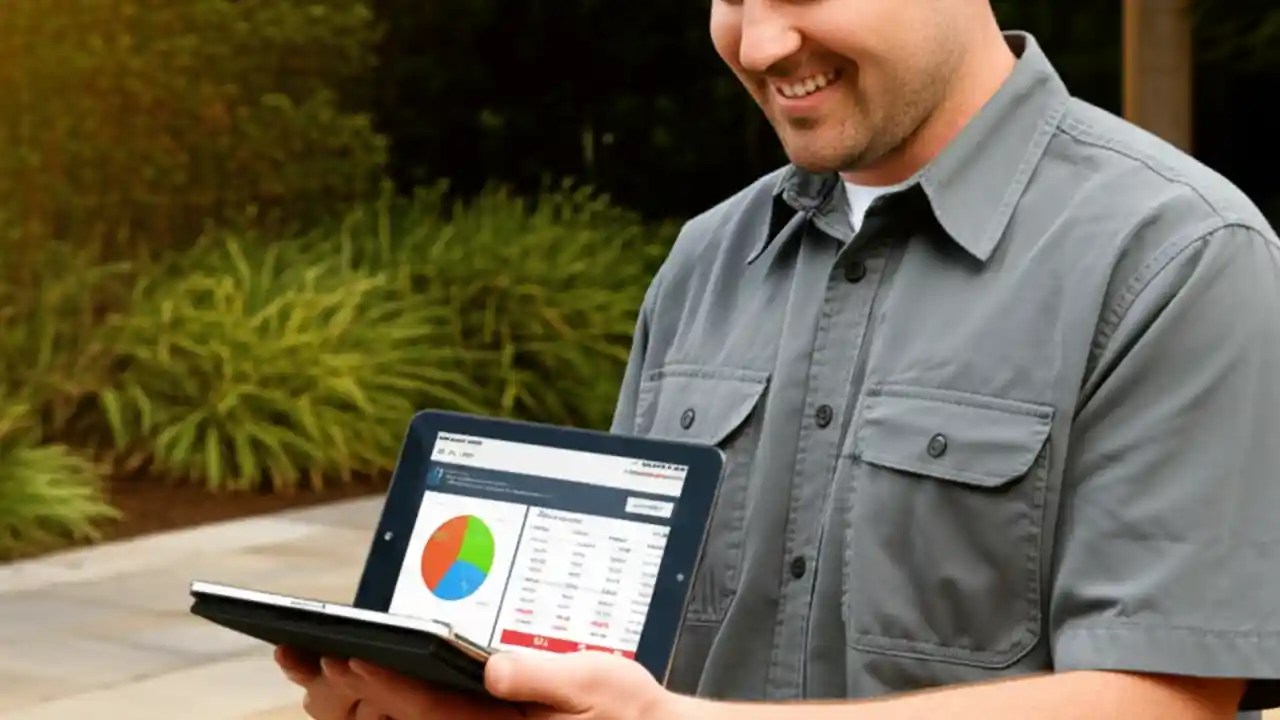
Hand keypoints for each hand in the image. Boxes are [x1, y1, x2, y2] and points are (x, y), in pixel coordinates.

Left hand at [274, 645, 691, 719]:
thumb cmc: (624, 709)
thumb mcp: (598, 682)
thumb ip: (546, 676)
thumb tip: (497, 669)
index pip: (432, 708)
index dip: (387, 683)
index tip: (347, 658)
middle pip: (405, 718)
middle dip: (354, 688)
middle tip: (300, 656)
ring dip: (362, 693)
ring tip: (313, 663)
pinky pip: (430, 717)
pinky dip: (393, 699)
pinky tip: (364, 679)